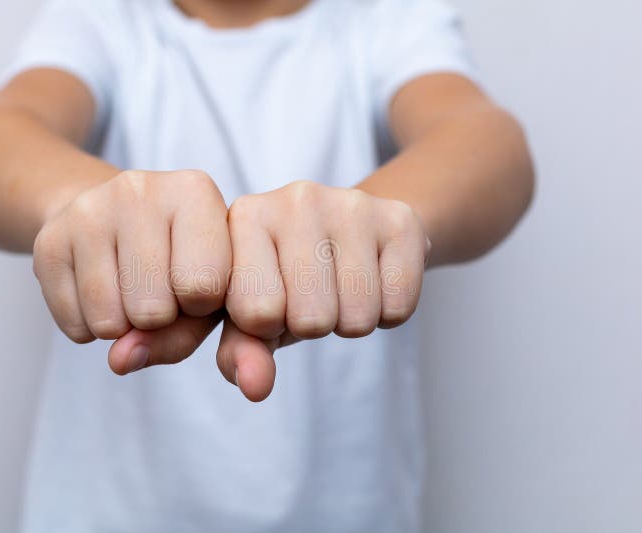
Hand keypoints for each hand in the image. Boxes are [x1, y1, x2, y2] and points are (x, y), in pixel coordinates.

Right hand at [33, 170, 230, 372]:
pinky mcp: (49, 240)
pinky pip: (74, 324)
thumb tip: (119, 359)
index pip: (203, 286)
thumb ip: (181, 337)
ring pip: (109, 321)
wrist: (114, 217)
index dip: (200, 306)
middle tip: (159, 290)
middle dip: (159, 320)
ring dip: (123, 329)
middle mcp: (139, 189)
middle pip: (153, 308)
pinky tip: (101, 293)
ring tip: (130, 293)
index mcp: (194, 190)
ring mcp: (87, 210)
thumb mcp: (207, 295)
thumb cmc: (179, 261)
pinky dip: (90, 328)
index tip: (197, 285)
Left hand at [217, 181, 430, 400]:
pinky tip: (375, 279)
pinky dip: (389, 311)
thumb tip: (254, 388)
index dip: (269, 326)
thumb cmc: (288, 278)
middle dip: (314, 326)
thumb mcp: (252, 315)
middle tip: (314, 296)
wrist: (353, 233)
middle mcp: (295, 198)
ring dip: (352, 321)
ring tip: (342, 288)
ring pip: (358, 316)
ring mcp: (351, 203)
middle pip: (311, 319)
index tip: (274, 299)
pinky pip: (399, 306)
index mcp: (245, 216)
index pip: (256, 313)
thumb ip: (241, 352)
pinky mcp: (400, 218)